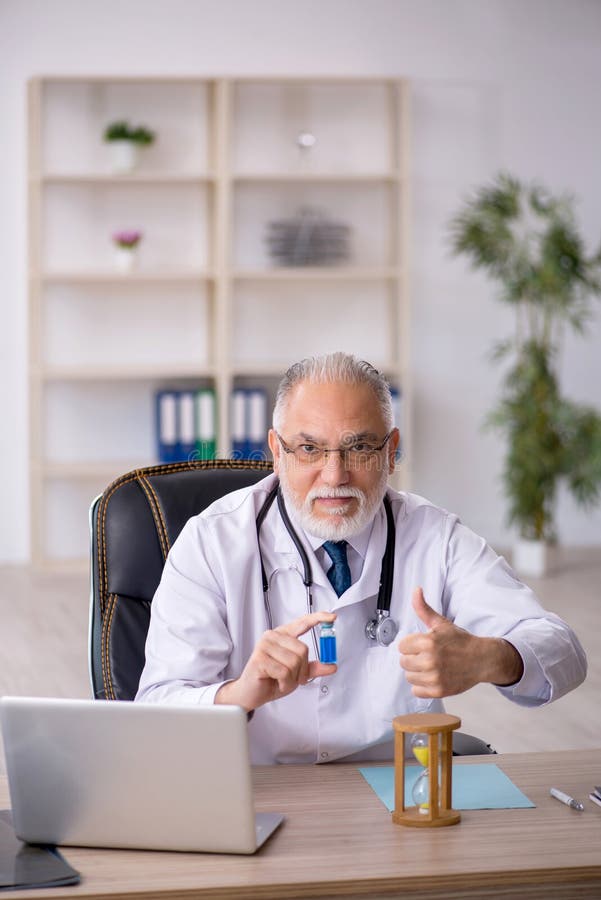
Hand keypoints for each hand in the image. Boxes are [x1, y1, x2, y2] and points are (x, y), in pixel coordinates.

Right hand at [216, 611, 336, 711]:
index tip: (332, 618)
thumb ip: (312, 668)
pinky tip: (276, 682)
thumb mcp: (296, 674)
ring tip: (281, 680)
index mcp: (282, 635)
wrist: (251, 693)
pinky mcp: (260, 658)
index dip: (318, 618)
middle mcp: (273, 636)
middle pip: (303, 650)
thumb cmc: (271, 680)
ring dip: (292, 678)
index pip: (302, 622)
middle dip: (301, 670)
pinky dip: (285, 683)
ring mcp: (265, 645)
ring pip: (294, 662)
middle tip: (292, 678)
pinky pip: (285, 672)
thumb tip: (331, 666)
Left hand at [398, 587, 522, 697]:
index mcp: (428, 642)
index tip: (422, 645)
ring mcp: (435, 677)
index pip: (402, 646)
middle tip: (427, 656)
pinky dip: (422, 686)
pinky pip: (416, 691)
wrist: (482, 659)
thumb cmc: (460, 641)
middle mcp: (430, 660)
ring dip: (417, 672)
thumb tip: (416, 590)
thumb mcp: (441, 623)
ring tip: (431, 666)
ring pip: (409, 677)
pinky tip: (433, 677)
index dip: (411, 645)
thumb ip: (423, 608)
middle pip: (403, 662)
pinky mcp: (439, 690)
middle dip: (413, 658)